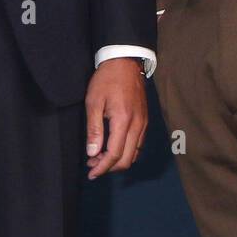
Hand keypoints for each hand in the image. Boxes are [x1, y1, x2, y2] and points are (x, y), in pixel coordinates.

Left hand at [84, 57, 147, 179]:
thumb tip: (92, 153)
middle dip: (109, 167)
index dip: (102, 168)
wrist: (125, 62)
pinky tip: (112, 147)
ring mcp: (143, 124)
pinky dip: (125, 152)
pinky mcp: (145, 121)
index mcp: (123, 121)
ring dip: (117, 161)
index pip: (114, 154)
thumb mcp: (94, 102)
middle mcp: (137, 126)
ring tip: (100, 158)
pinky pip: (137, 144)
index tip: (91, 173)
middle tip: (92, 165)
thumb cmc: (106, 80)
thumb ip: (94, 129)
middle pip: (126, 159)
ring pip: (133, 154)